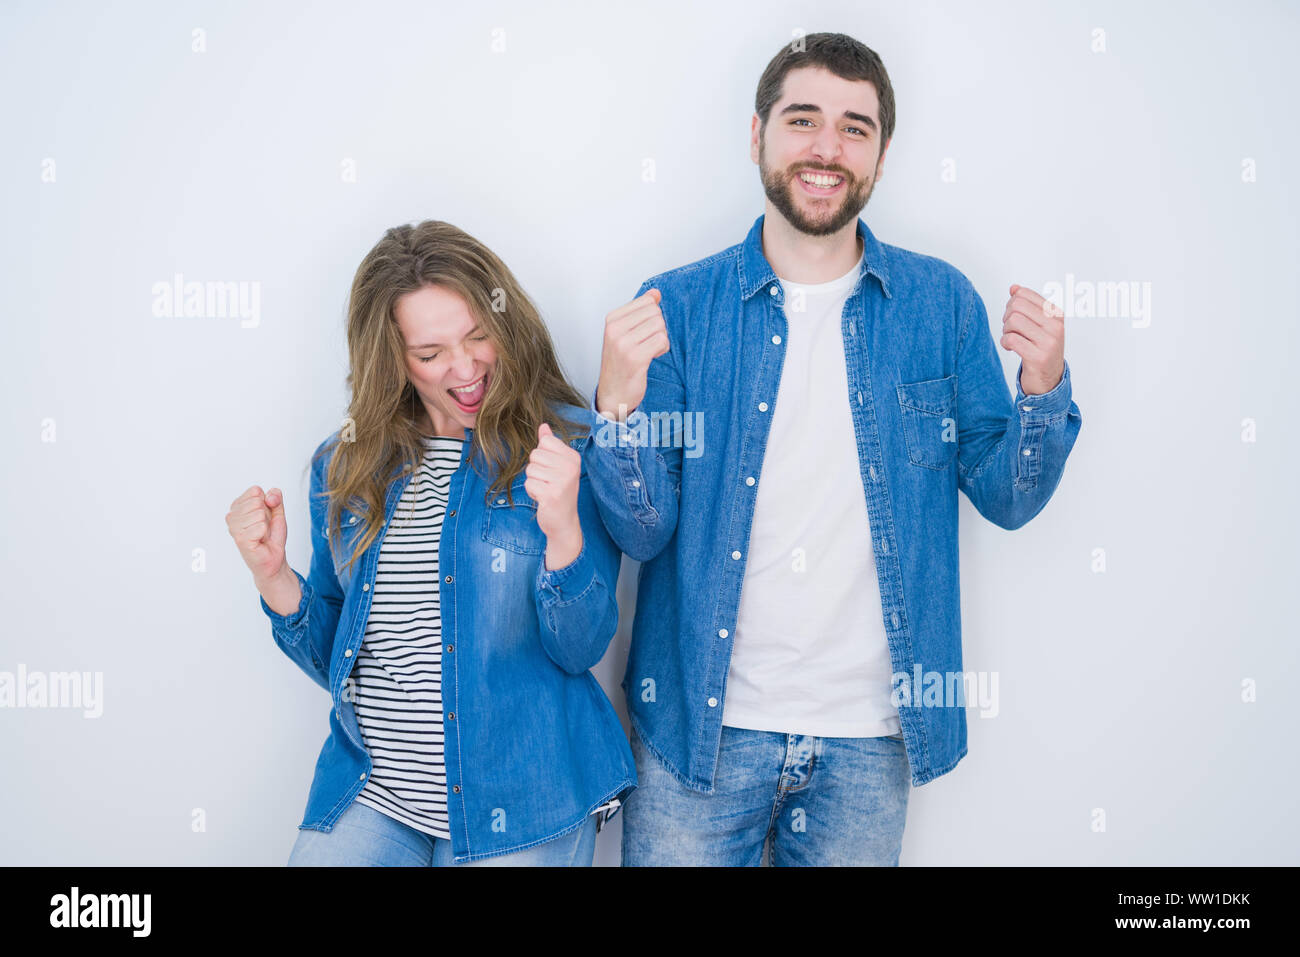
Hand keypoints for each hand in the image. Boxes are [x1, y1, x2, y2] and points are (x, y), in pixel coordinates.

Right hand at [227, 485, 289, 583]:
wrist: (274, 558)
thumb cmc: (272, 536)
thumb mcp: (278, 512)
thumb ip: (276, 498)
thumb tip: (269, 496)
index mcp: (238, 506)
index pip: (255, 490)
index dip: (267, 503)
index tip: (265, 516)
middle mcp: (232, 516)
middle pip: (257, 501)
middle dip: (266, 515)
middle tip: (263, 528)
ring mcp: (234, 528)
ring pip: (259, 514)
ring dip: (266, 525)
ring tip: (261, 535)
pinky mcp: (240, 539)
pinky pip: (260, 526)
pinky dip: (265, 534)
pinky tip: (260, 541)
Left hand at [525, 423, 582, 569]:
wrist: (563, 521)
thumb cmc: (558, 490)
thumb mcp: (557, 465)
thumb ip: (550, 445)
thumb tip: (543, 426)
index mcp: (573, 457)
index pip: (545, 441)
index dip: (541, 455)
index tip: (551, 469)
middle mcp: (571, 467)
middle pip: (535, 454)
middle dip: (536, 469)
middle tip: (548, 482)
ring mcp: (562, 481)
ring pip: (530, 469)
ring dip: (534, 482)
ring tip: (546, 490)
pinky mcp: (552, 494)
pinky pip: (529, 484)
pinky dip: (532, 492)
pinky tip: (544, 499)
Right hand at [595, 288, 669, 421]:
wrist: (613, 393)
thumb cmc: (621, 363)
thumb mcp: (626, 333)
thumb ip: (640, 311)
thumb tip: (655, 293)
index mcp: (612, 320)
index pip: (647, 302)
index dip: (652, 317)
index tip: (642, 331)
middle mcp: (615, 330)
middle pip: (655, 313)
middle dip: (658, 328)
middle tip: (647, 343)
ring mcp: (623, 344)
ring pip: (660, 326)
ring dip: (661, 339)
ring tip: (649, 350)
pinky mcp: (635, 358)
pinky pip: (662, 341)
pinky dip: (662, 349)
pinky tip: (652, 357)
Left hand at [1000, 284, 1064, 395]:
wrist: (1049, 380)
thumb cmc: (1041, 348)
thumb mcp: (1037, 324)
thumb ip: (1026, 305)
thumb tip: (1014, 288)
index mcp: (1056, 314)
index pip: (1023, 294)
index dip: (1011, 304)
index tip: (1014, 316)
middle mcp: (1055, 326)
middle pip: (1016, 306)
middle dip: (1007, 317)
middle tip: (1010, 329)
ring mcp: (1049, 342)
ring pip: (1012, 321)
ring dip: (1006, 331)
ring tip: (1012, 338)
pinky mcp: (1038, 357)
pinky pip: (1010, 340)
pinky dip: (1005, 343)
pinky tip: (1011, 348)